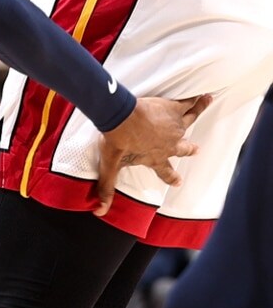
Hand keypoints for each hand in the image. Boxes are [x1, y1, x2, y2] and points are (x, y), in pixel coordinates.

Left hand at [92, 94, 210, 215]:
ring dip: (199, 113)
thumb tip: (99, 211)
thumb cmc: (116, 140)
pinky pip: (188, 104)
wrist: (120, 117)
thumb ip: (107, 188)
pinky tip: (203, 95)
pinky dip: (196, 100)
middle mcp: (169, 144)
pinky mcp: (173, 109)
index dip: (171, 178)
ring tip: (207, 106)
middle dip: (189, 149)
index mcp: (155, 158)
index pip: (165, 171)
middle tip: (196, 149)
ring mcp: (174, 126)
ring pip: (190, 120)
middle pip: (182, 148)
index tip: (178, 182)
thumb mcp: (110, 166)